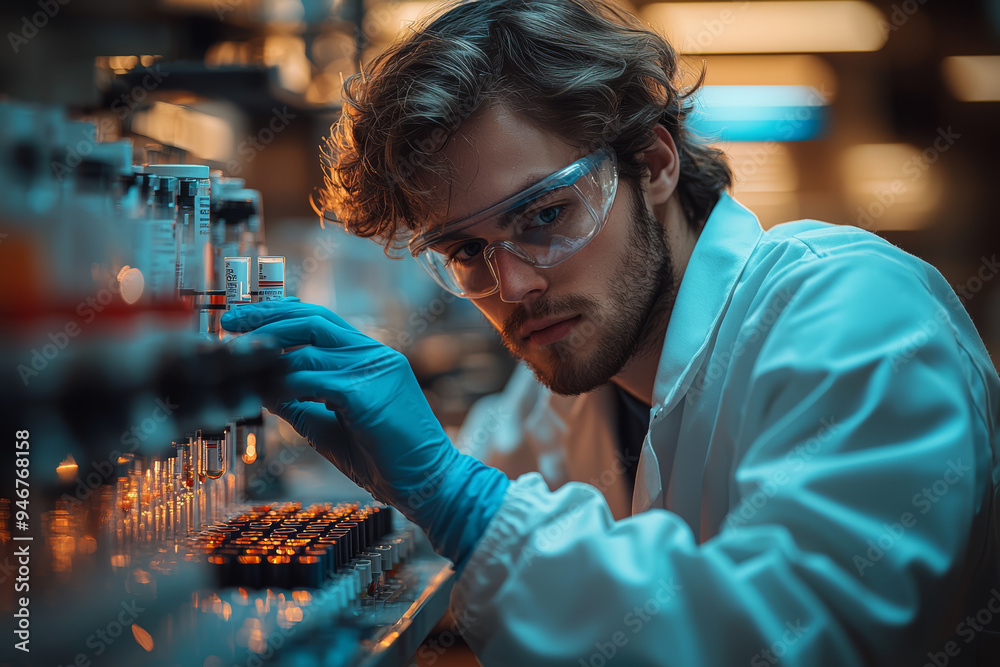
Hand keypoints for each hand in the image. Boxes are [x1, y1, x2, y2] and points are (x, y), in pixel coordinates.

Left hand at [221, 299, 509, 568]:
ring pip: (308, 348)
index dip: (281, 314)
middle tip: (228, 323)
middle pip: (312, 319)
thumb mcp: (333, 427)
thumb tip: (263, 391)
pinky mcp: (367, 393)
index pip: (321, 320)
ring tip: (237, 363)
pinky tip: (264, 394)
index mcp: (371, 358)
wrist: (431, 484)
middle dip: (265, 317)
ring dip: (267, 355)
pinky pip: (312, 381)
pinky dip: (283, 386)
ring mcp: (374, 369)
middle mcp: (375, 355)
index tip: (245, 320)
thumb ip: (302, 405)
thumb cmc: (387, 461)